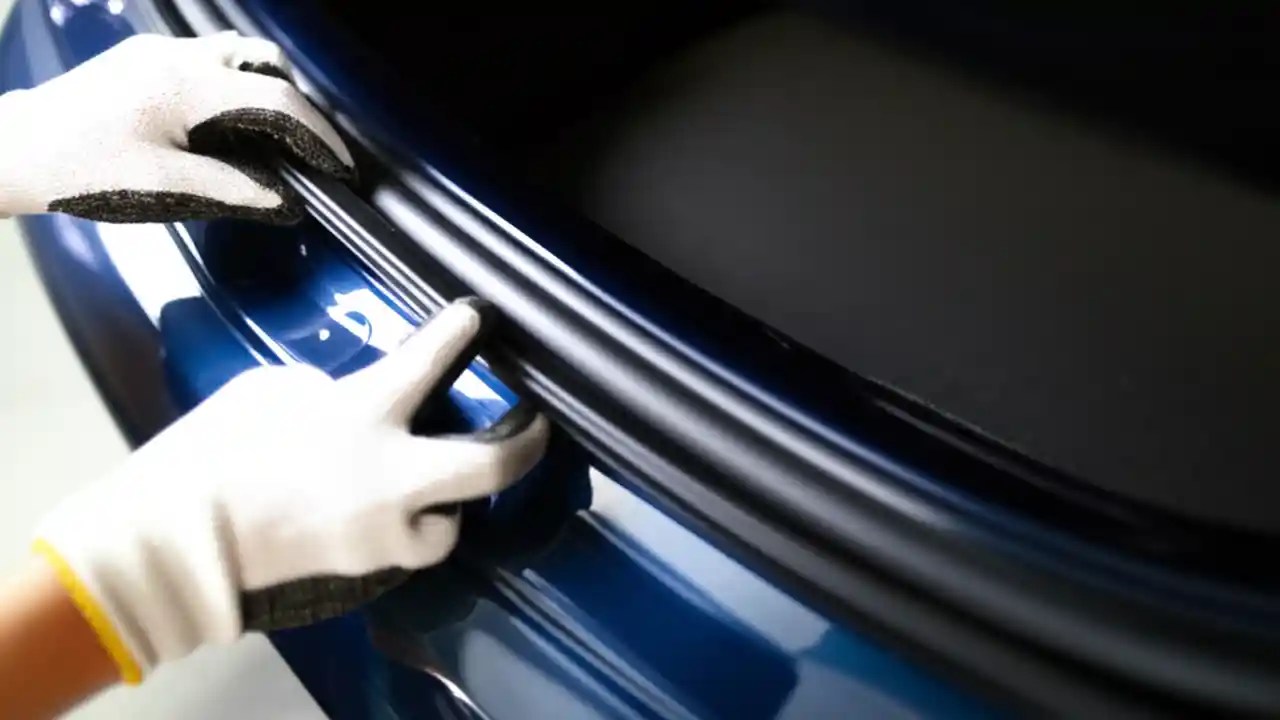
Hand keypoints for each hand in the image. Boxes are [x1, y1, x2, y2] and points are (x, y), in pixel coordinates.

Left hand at [0, 31, 352, 223]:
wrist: (14, 151)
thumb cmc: (82, 172)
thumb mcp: (165, 188)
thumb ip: (234, 191)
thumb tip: (285, 202)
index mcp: (187, 86)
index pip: (277, 100)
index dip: (318, 135)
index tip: (341, 166)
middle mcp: (178, 58)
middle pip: (263, 62)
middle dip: (297, 104)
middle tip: (308, 151)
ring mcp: (158, 54)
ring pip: (236, 54)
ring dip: (264, 89)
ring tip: (271, 139)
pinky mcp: (143, 61)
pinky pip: (207, 62)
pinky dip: (233, 87)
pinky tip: (226, 128)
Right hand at [32, 299, 549, 683]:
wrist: (181, 536)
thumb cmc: (217, 448)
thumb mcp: (276, 391)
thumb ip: (334, 392)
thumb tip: (358, 401)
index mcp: (364, 411)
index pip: (431, 360)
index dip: (462, 331)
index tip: (479, 316)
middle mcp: (392, 473)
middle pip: (492, 465)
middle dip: (527, 444)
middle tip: (537, 425)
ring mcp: (384, 527)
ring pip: (453, 522)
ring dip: (452, 502)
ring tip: (442, 485)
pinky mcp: (367, 563)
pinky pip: (413, 546)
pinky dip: (417, 531)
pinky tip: (399, 515)